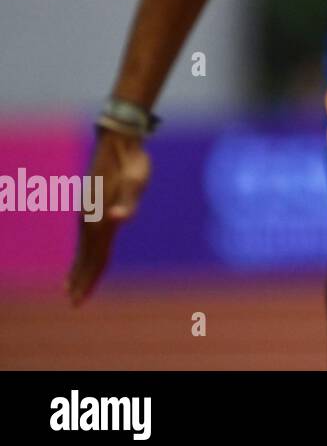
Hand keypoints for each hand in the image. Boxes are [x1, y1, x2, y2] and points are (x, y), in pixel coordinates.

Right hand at [66, 128, 150, 305]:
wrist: (119, 142)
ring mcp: (88, 212)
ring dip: (79, 269)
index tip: (79, 300)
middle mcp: (90, 218)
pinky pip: (86, 236)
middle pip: (87, 257)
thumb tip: (118, 217)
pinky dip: (82, 252)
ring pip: (84, 248)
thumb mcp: (136, 181)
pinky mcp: (91, 205)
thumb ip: (128, 201)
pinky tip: (82, 256)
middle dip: (81, 281)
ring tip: (71, 288)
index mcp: (100, 217)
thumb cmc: (132, 163)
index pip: (96, 256)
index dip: (89, 279)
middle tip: (74, 304)